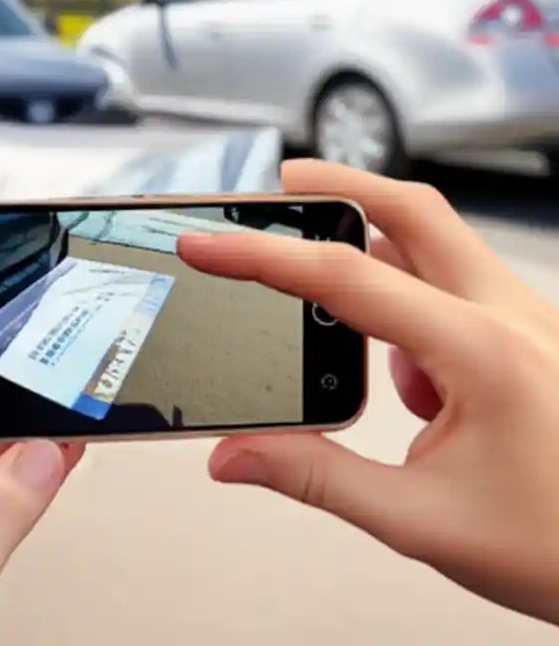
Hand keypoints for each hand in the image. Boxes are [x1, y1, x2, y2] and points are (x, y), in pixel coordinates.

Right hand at [179, 160, 558, 624]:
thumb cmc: (555, 546)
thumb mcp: (419, 520)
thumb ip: (314, 477)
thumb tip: (234, 455)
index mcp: (485, 353)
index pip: (349, 278)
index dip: (263, 255)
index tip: (208, 244)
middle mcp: (514, 321)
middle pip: (415, 213)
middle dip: (339, 188)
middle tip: (278, 185)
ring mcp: (528, 326)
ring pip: (440, 249)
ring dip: (376, 251)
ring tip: (327, 300)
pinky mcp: (529, 343)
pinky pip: (456, 295)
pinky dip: (410, 308)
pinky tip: (402, 380)